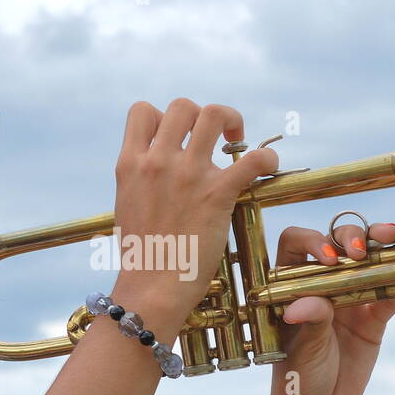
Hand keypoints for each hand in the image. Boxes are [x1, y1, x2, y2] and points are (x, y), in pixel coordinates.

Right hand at [110, 99, 276, 337]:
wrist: (152, 289)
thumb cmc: (143, 255)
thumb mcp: (128, 205)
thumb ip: (142, 179)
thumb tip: (158, 167)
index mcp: (131, 164)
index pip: (143, 111)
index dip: (164, 117)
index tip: (178, 138)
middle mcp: (157, 162)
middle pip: (182, 106)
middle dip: (202, 116)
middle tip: (215, 139)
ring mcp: (187, 175)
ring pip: (214, 115)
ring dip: (231, 121)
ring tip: (237, 142)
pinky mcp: (216, 194)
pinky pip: (253, 158)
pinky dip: (265, 159)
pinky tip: (266, 168)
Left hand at [265, 222, 394, 394]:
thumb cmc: (296, 377)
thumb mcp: (300, 349)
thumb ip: (309, 322)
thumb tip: (307, 303)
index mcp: (291, 286)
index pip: (295, 245)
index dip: (310, 241)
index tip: (327, 259)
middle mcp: (320, 285)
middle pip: (336, 244)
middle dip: (350, 238)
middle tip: (358, 253)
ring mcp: (349, 300)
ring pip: (367, 262)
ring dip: (379, 246)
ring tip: (389, 237)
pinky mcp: (373, 319)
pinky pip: (390, 296)